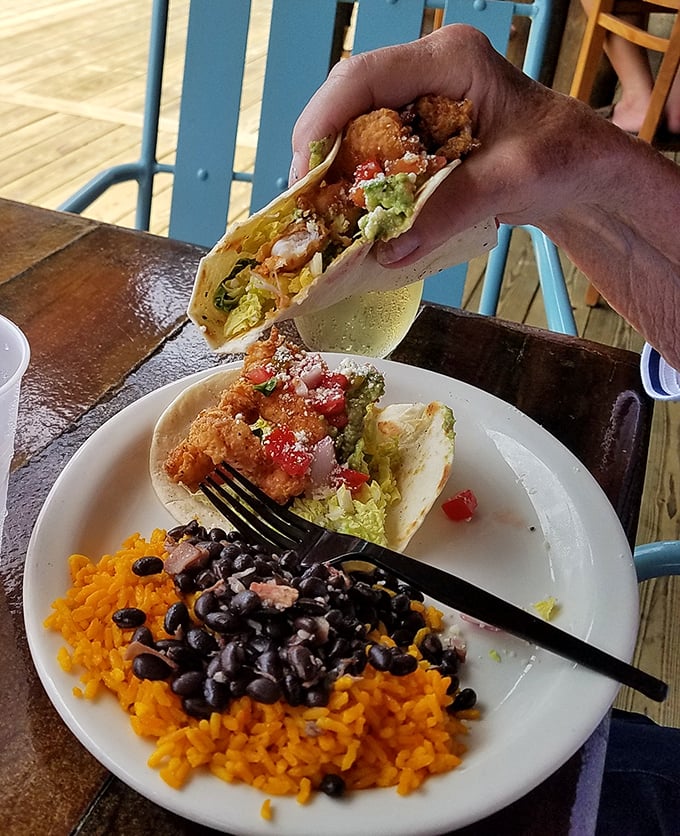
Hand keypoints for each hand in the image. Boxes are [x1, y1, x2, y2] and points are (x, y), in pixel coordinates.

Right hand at [290, 25, 598, 267]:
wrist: (582, 171)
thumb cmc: (562, 156)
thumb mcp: (511, 180)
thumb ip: (449, 211)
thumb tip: (388, 251)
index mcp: (450, 59)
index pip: (363, 76)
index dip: (323, 121)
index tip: (305, 172)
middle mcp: (427, 72)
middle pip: (349, 103)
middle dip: (324, 154)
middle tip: (309, 204)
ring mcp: (422, 102)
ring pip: (357, 130)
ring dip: (340, 174)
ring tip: (328, 215)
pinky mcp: (421, 133)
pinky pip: (376, 154)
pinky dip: (363, 186)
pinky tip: (359, 215)